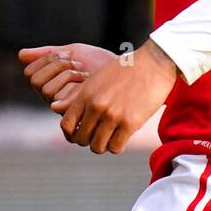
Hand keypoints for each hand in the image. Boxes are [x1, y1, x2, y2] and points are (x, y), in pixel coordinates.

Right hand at [18, 42, 118, 110]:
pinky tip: (88, 80)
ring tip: (85, 73)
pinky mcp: (79, 114)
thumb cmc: (99, 63)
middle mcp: (55, 100)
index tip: (67, 55)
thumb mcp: (73, 52)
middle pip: (39, 83)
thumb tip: (20, 55)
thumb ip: (48, 53)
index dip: (47, 61)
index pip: (32, 74)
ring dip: (68, 75)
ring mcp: (66, 108)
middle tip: (78, 64)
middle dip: (59, 68)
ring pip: (48, 91)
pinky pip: (63, 101)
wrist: (123, 70)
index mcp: (50, 85)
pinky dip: (75, 84)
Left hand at [57, 40, 178, 153]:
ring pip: (97, 147)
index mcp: (86, 94)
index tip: (79, 134)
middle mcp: (96, 106)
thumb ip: (78, 94)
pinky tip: (123, 137)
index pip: (66, 125)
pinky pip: (116, 148)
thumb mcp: (97, 78)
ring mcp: (113, 115)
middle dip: (88, 140)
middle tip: (98, 136)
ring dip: (103, 145)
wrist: (155, 62)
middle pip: (81, 139)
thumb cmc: (127, 69)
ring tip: (111, 137)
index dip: (71, 134)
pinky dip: (117, 146)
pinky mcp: (130, 123)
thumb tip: (55, 106)